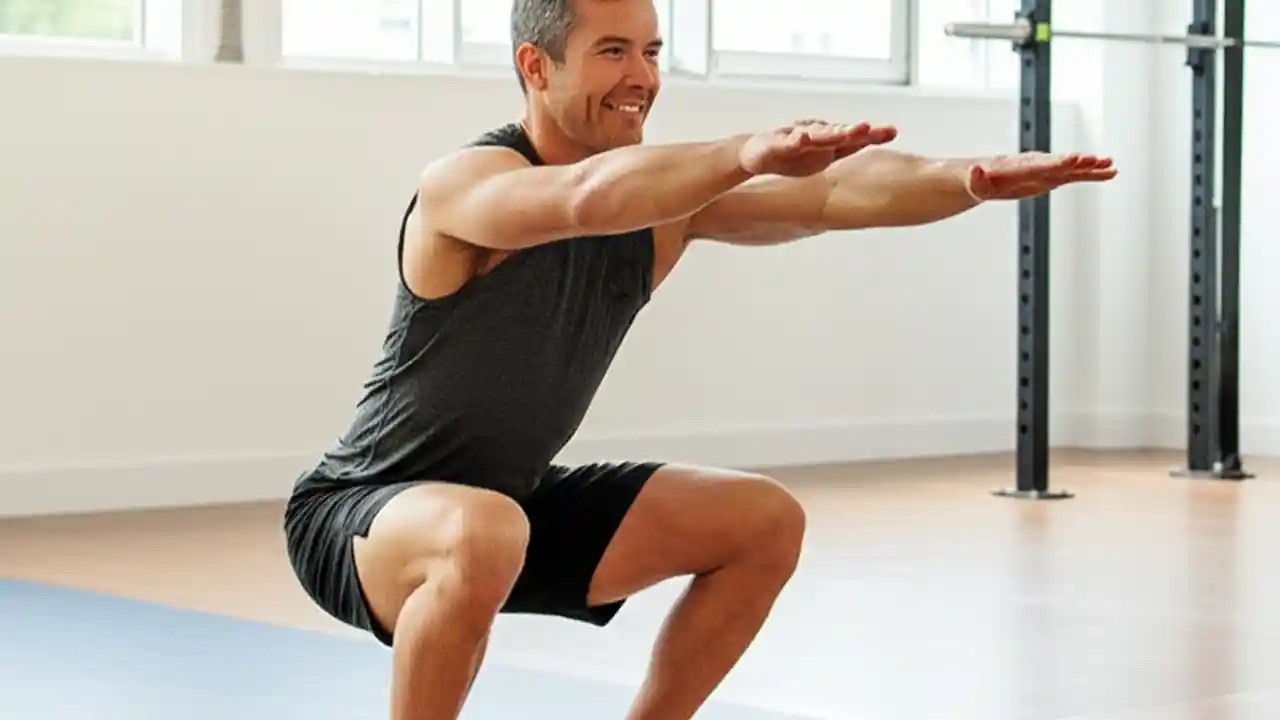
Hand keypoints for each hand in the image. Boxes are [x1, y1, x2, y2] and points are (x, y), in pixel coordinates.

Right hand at [739, 120, 897, 177]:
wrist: (757, 154)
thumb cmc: (794, 155)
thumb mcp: (823, 156)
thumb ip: (848, 148)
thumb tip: (878, 140)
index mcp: (829, 142)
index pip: (854, 138)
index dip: (873, 135)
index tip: (892, 132)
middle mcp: (816, 135)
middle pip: (839, 133)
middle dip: (855, 131)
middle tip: (869, 127)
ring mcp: (797, 137)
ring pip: (817, 136)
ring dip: (831, 133)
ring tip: (847, 132)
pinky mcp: (777, 143)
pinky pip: (788, 142)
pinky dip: (796, 140)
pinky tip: (802, 139)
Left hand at [967, 152, 1117, 199]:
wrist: (981, 176)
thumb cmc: (976, 182)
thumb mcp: (973, 184)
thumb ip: (976, 180)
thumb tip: (973, 171)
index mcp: (1017, 167)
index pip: (1039, 164)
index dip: (1057, 162)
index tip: (1074, 159)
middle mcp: (1035, 164)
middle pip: (1058, 163)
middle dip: (1076, 162)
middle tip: (1096, 159)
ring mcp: (1045, 170)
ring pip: (1071, 168)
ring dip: (1089, 167)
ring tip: (1110, 165)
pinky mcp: (1050, 176)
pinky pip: (1074, 175)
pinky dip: (1090, 174)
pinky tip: (1109, 173)